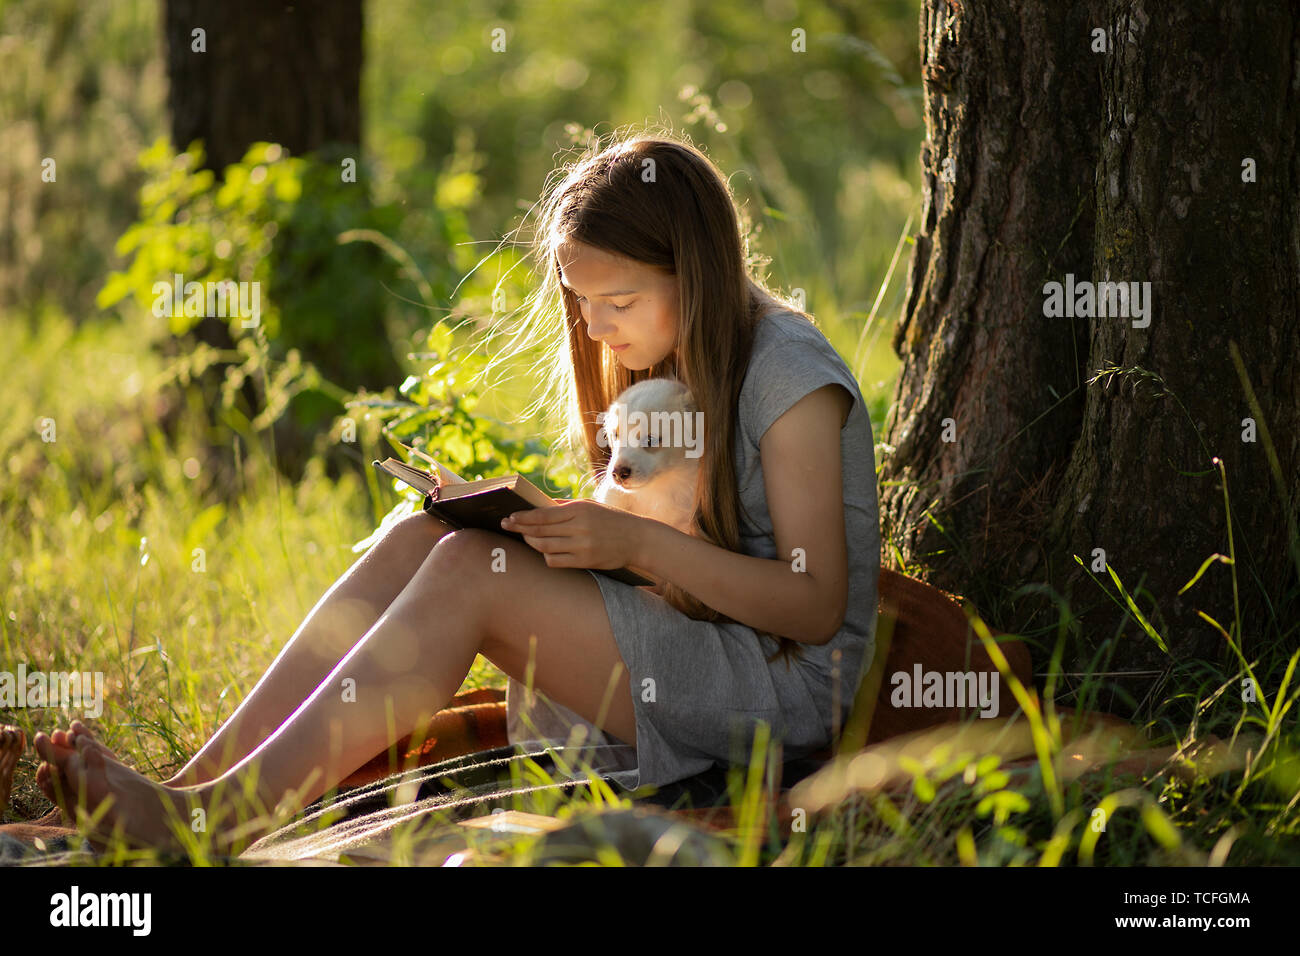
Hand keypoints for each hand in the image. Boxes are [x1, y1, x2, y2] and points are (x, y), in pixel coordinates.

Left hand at [501, 499, 644, 570]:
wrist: (637, 538)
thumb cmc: (611, 520)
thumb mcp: (590, 506)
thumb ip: (565, 507)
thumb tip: (539, 507)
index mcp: (579, 510)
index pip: (543, 514)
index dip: (523, 517)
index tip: (510, 517)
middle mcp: (579, 527)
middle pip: (540, 530)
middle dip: (520, 528)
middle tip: (507, 526)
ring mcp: (582, 545)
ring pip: (544, 546)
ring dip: (531, 542)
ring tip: (526, 538)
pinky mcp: (585, 561)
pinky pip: (556, 561)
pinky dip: (546, 556)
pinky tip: (544, 551)